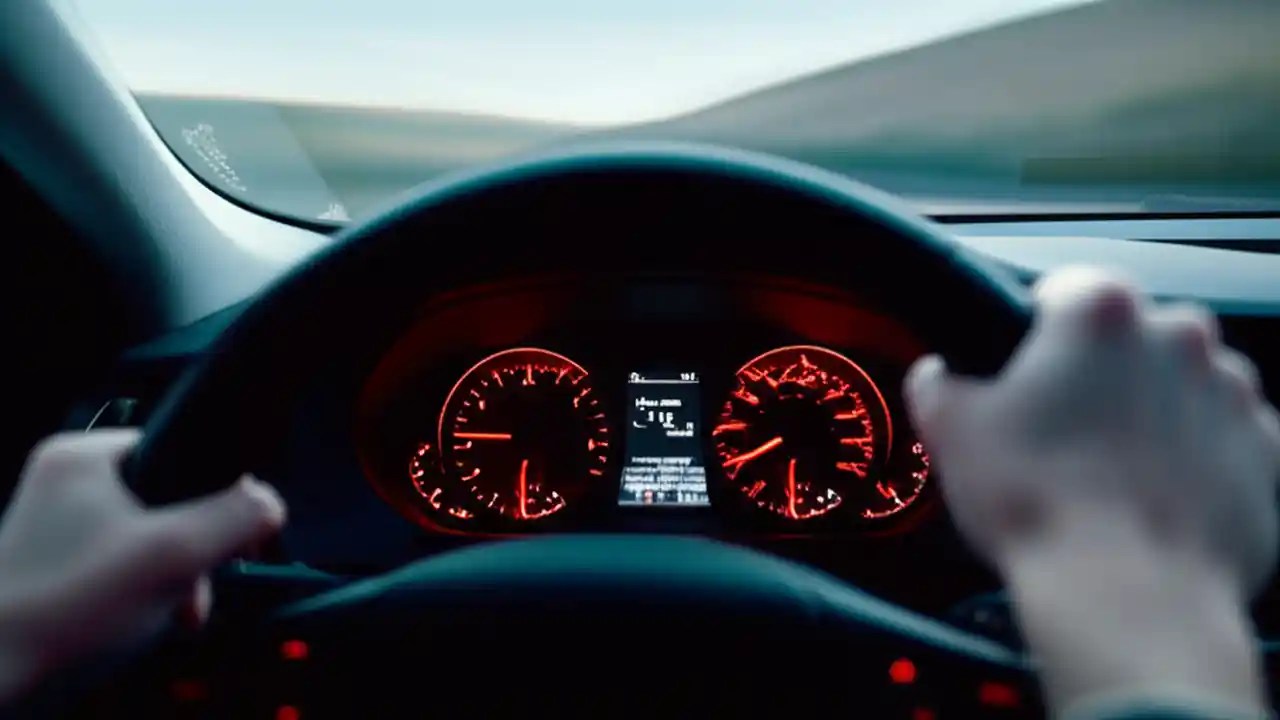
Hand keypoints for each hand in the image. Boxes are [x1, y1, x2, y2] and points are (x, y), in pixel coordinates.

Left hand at [0, 429, 285, 701]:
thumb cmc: (68, 607)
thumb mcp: (173, 554)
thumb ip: (236, 518)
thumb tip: (271, 502)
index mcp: (83, 456)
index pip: (178, 447)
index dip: (218, 490)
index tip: (236, 536)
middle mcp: (65, 482)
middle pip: (169, 499)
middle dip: (195, 550)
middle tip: (197, 590)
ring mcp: (57, 528)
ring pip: (150, 539)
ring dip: (174, 578)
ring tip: (172, 615)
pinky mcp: (56, 569)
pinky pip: (124, 567)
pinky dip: (145, 594)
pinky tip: (146, 623)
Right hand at [905, 267, 1279, 713]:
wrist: (1128, 596)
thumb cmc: (1038, 505)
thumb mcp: (950, 431)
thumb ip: (937, 382)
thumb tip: (938, 375)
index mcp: (1101, 311)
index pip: (1065, 288)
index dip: (1036, 329)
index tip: (1025, 370)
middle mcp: (1180, 336)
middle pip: (1130, 336)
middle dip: (1099, 372)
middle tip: (1061, 430)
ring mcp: (1234, 394)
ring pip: (1180, 385)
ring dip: (1149, 413)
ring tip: (1106, 472)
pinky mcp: (1266, 453)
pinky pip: (1222, 440)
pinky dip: (1193, 459)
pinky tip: (1149, 498)